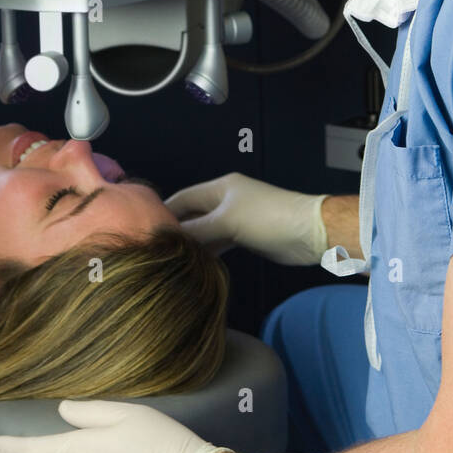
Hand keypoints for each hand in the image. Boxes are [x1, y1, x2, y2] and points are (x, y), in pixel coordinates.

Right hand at [165, 171, 329, 264]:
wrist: (308, 232)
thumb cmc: (267, 219)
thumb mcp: (227, 222)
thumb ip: (197, 230)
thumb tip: (168, 239)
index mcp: (219, 188)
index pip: (182, 198)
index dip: (163, 212)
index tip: (143, 231)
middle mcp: (225, 200)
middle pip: (192, 214)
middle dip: (176, 230)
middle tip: (154, 251)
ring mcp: (236, 218)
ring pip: (205, 230)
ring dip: (192, 244)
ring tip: (170, 261)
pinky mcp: (245, 236)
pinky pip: (218, 242)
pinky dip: (207, 251)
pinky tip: (195, 264)